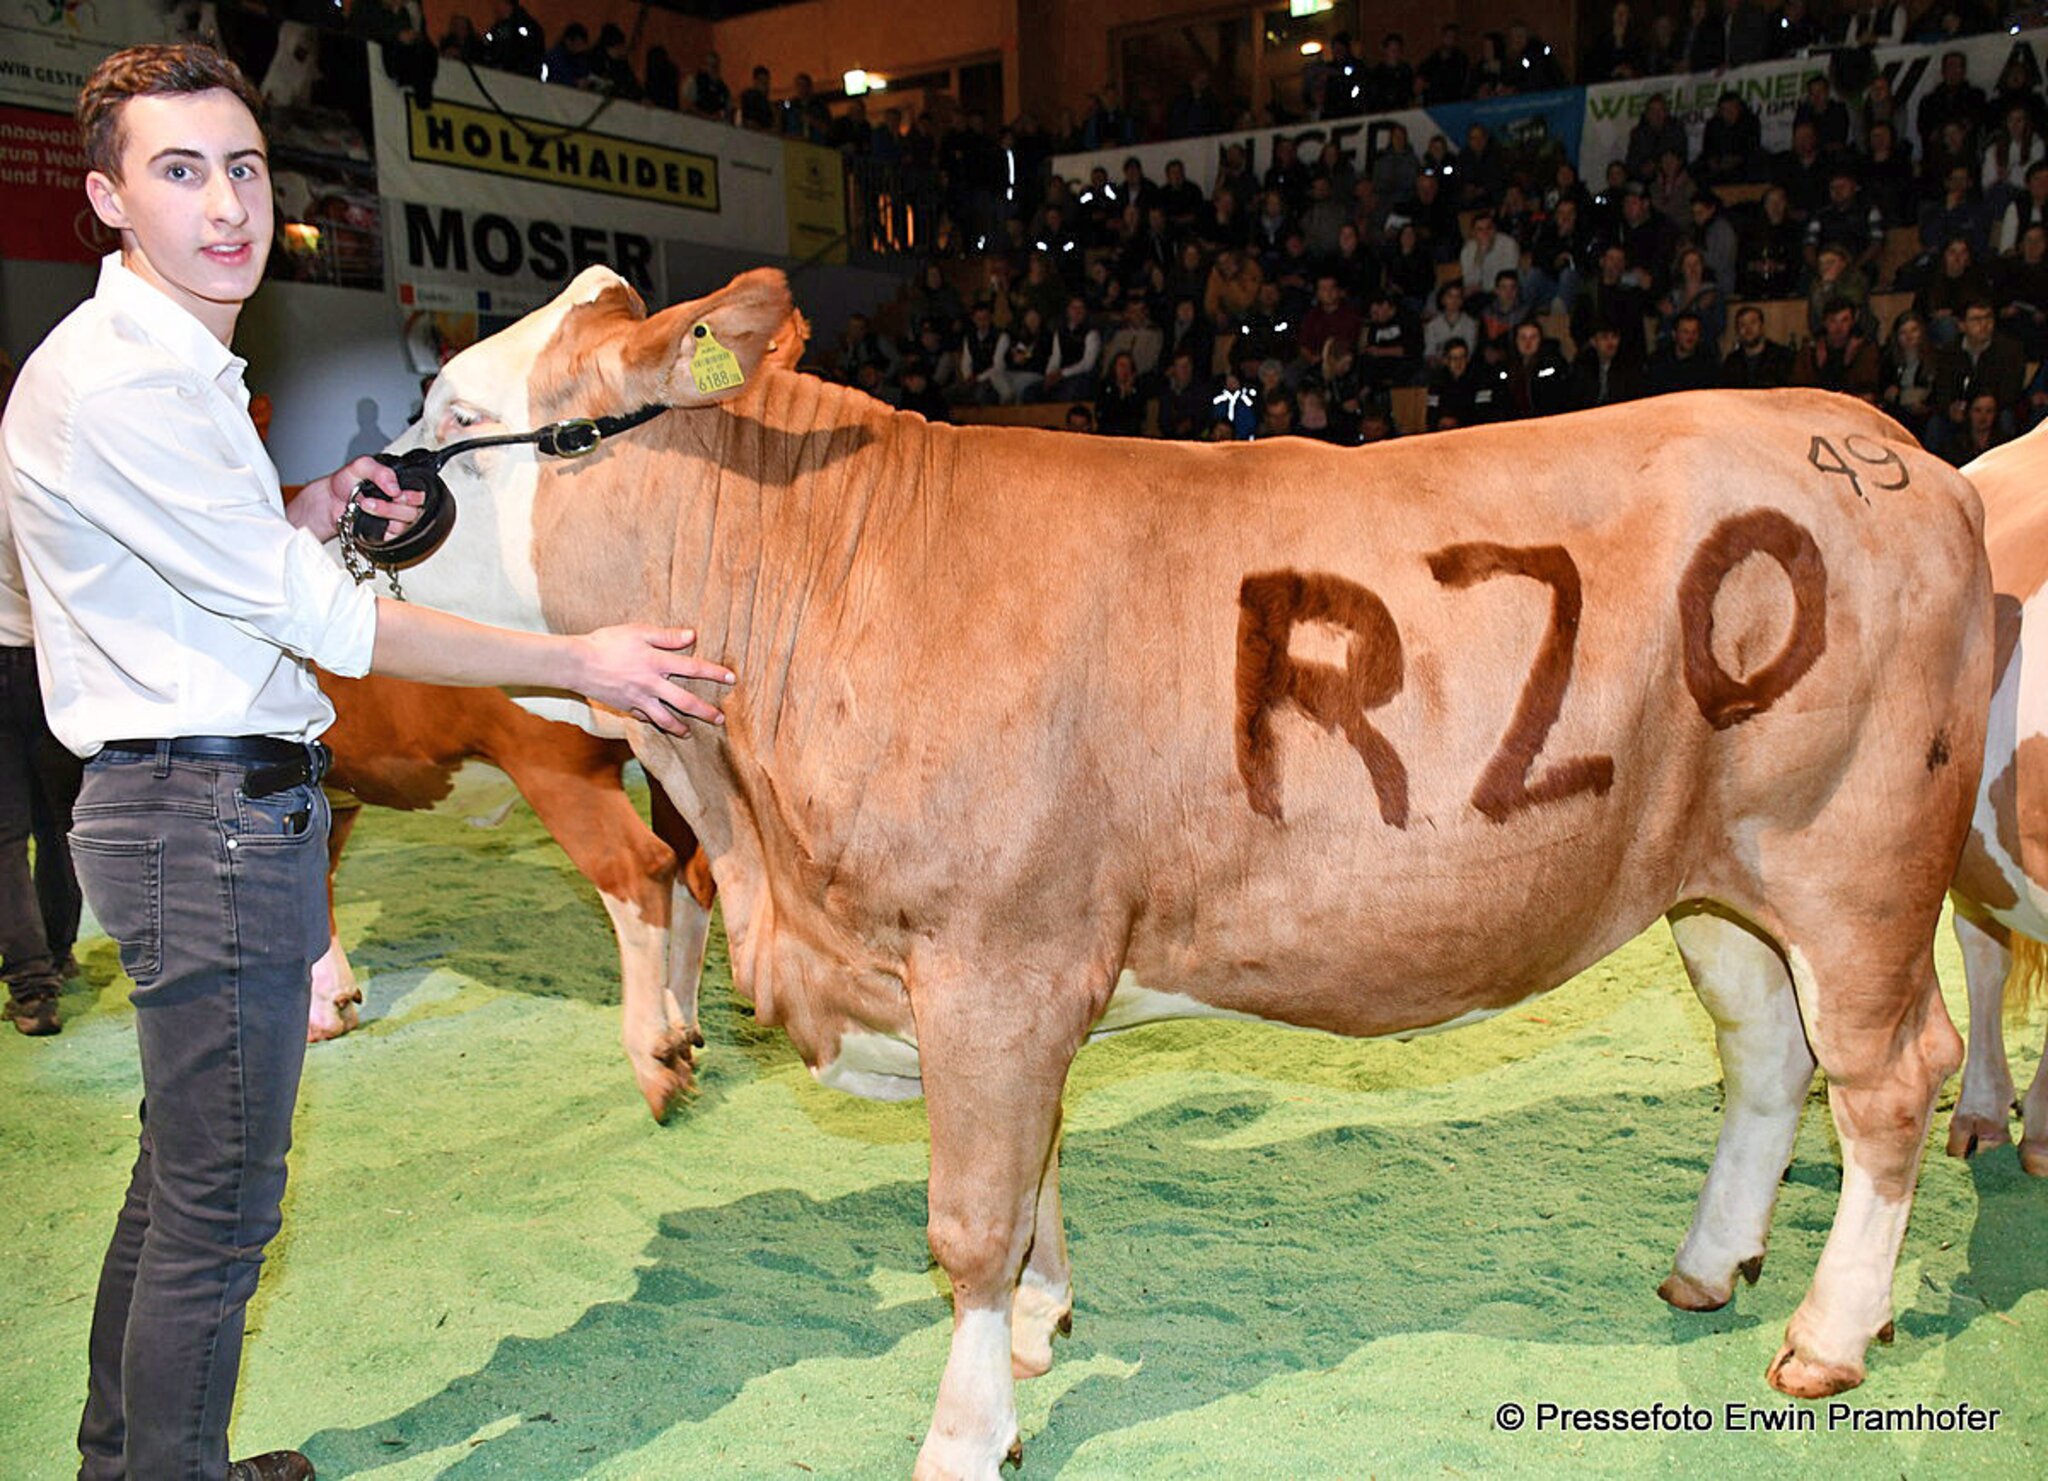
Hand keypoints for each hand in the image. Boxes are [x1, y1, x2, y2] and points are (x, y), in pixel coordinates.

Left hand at [290, 455, 416, 543]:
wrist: (330, 501)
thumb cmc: (347, 482)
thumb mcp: (361, 466)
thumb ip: (379, 470)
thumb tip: (395, 486)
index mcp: (403, 486)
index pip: (421, 494)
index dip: (411, 496)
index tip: (394, 493)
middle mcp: (402, 504)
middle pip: (414, 512)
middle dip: (391, 507)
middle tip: (370, 500)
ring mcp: (396, 520)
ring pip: (404, 526)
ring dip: (383, 516)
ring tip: (364, 507)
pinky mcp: (388, 535)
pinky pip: (393, 538)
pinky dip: (380, 530)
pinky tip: (368, 521)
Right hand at [575, 626, 733, 733]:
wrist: (577, 663)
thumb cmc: (607, 642)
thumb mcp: (638, 631)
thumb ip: (666, 636)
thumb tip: (692, 635)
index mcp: (657, 663)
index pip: (693, 668)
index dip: (714, 673)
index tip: (732, 679)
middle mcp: (651, 685)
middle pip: (685, 702)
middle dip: (705, 712)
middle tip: (720, 719)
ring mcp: (638, 700)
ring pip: (665, 719)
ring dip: (680, 727)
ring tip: (690, 732)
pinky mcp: (625, 707)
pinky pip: (645, 719)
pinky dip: (655, 724)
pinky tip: (661, 726)